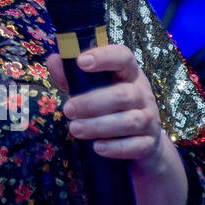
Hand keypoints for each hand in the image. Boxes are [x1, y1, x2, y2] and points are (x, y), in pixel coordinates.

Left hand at [45, 45, 165, 166]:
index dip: (104, 57)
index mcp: (129, 74)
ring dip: (99, 126)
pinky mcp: (149, 144)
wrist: (141, 143)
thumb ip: (73, 76)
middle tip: (68, 109)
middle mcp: (143, 94)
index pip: (123, 57)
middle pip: (123, 94)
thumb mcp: (92, 89)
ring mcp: (150, 119)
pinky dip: (116, 148)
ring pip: (130, 121)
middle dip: (92, 102)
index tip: (81, 62)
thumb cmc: (111, 108)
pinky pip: (136, 146)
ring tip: (74, 129)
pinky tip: (97, 148)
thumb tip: (53, 60)